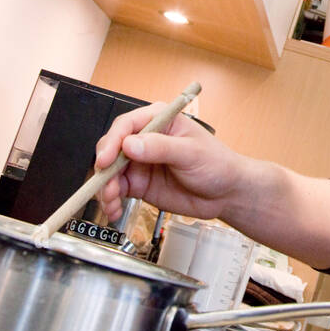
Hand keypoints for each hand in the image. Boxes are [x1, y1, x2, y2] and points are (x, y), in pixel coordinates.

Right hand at [94, 104, 245, 222]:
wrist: (225, 193)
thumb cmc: (216, 164)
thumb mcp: (191, 152)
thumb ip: (161, 148)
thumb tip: (131, 145)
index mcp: (159, 121)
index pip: (126, 126)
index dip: (113, 142)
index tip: (107, 159)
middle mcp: (145, 139)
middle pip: (112, 149)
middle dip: (104, 168)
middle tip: (106, 184)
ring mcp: (140, 162)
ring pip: (110, 172)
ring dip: (105, 187)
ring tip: (110, 201)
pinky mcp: (138, 184)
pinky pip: (117, 190)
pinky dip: (111, 201)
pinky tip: (113, 210)